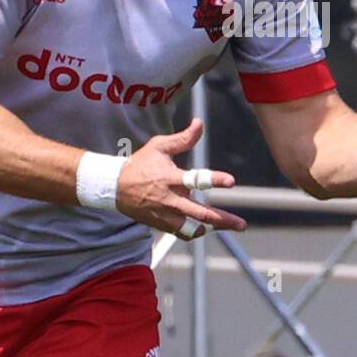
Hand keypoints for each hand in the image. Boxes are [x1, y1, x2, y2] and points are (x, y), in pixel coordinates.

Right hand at [116, 118, 247, 238]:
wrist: (115, 187)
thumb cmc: (140, 164)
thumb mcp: (159, 146)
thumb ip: (183, 138)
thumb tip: (200, 123)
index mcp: (170, 178)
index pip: (195, 180)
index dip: (215, 180)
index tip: (231, 181)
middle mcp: (169, 199)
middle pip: (200, 213)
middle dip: (223, 220)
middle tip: (241, 224)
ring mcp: (165, 215)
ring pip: (192, 228)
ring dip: (212, 229)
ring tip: (230, 226)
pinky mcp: (161, 224)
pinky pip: (182, 232)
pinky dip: (196, 232)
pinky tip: (208, 228)